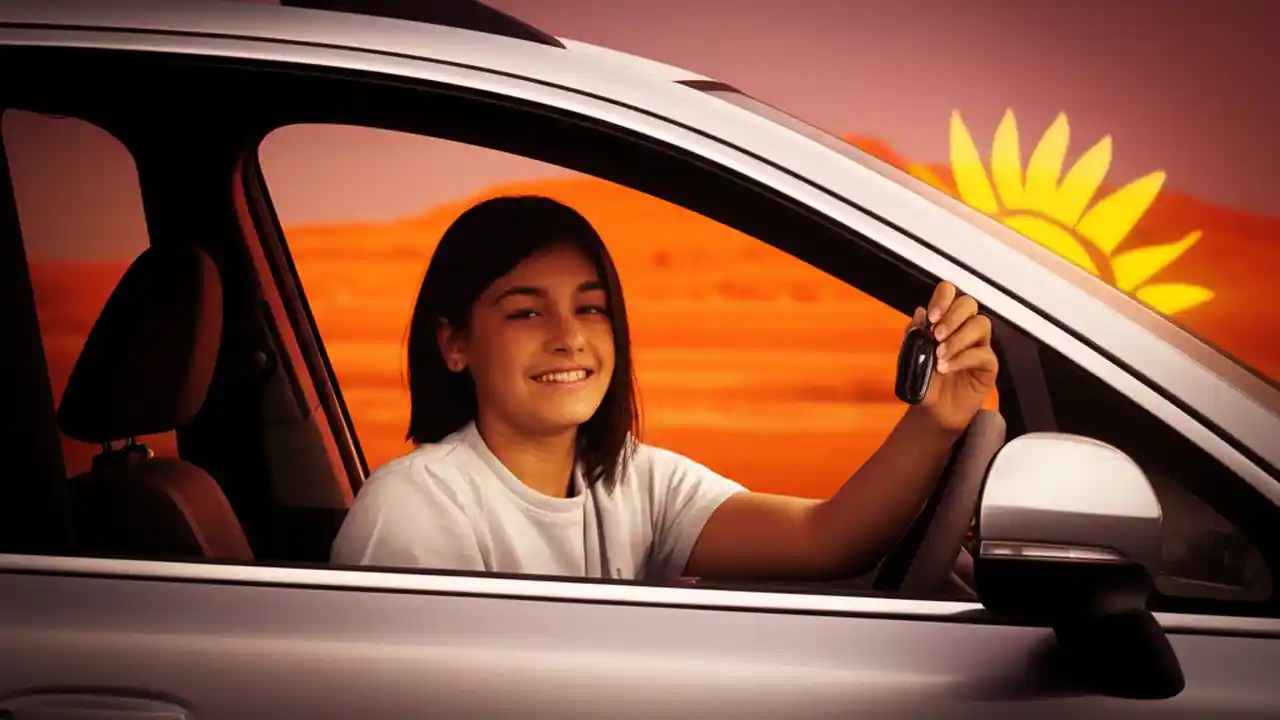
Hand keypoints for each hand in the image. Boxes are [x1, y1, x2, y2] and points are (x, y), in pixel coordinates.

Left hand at [903, 281, 998, 432]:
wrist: (933, 410)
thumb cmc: (924, 380)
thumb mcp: (911, 357)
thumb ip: (913, 335)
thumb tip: (920, 313)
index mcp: (945, 320)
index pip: (950, 293)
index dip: (943, 298)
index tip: (931, 316)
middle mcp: (964, 328)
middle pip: (969, 303)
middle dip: (951, 317)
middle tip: (936, 335)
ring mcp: (979, 345)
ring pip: (980, 324)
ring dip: (957, 338)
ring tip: (940, 355)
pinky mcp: (988, 364)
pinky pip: (983, 353)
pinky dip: (963, 358)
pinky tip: (947, 368)